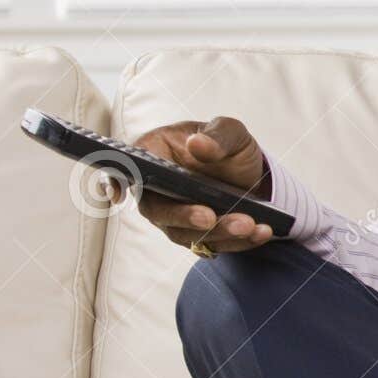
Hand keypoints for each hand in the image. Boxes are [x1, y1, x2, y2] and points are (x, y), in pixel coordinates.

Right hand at [128, 115, 274, 252]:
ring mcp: (175, 217)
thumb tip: (197, 145)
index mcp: (154, 154)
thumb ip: (217, 136)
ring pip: (187, 234)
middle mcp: (157, 191)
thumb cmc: (229, 147)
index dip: (116, 181)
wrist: (251, 175)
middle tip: (208, 217)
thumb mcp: (231, 132)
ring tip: (249, 224)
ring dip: (219, 232)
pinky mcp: (198, 237)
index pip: (126, 169)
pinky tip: (261, 232)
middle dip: (183, 217)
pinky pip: (214, 245)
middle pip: (157, 211)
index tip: (118, 194)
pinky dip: (239, 242)